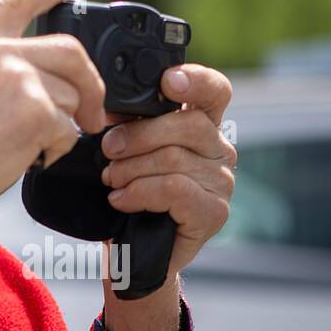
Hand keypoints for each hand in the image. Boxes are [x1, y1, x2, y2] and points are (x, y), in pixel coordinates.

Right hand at [0, 0, 108, 231]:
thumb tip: (50, 79)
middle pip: (70, 50)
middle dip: (91, 84)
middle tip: (93, 114)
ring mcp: (17, 77)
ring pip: (72, 96)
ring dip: (63, 127)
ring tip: (29, 147)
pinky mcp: (36, 109)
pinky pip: (69, 129)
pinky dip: (56, 150)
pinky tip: (26, 158)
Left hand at [99, 64, 235, 278]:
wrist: (134, 249)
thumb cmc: (132, 193)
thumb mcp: (129, 152)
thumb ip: (131, 125)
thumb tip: (110, 108)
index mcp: (201, 125)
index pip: (214, 91)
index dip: (196, 80)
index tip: (168, 81)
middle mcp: (220, 149)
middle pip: (187, 123)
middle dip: (138, 135)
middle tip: (108, 151)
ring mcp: (222, 181)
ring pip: (173, 158)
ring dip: (131, 169)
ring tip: (112, 180)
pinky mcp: (215, 211)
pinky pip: (175, 189)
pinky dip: (140, 192)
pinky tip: (121, 200)